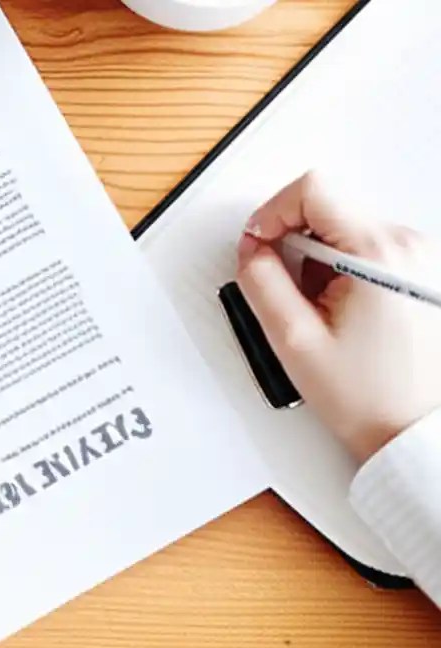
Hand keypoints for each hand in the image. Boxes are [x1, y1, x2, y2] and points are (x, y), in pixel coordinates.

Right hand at [236, 171, 440, 462]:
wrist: (414, 431)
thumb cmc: (370, 397)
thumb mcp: (294, 340)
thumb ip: (260, 282)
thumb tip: (251, 250)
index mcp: (380, 254)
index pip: (313, 189)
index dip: (271, 212)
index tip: (258, 243)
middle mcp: (409, 246)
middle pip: (329, 207)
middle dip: (295, 245)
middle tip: (292, 294)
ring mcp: (422, 258)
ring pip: (346, 230)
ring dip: (320, 262)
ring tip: (322, 311)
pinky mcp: (423, 272)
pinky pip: (367, 250)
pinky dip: (343, 272)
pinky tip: (344, 312)